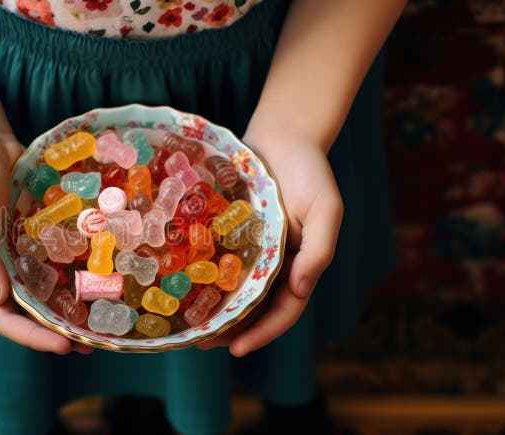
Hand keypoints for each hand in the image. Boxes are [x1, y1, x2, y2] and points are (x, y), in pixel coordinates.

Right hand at [0, 132, 93, 354]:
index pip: (4, 318)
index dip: (32, 336)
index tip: (63, 346)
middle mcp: (4, 270)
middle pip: (32, 313)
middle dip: (59, 331)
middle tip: (93, 344)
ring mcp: (24, 255)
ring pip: (50, 291)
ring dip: (73, 308)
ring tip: (104, 322)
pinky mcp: (42, 237)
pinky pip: (62, 261)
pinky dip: (79, 273)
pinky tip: (105, 279)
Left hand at [198, 131, 342, 355]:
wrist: (284, 136)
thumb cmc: (310, 171)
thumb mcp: (326, 208)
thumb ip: (320, 249)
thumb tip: (300, 289)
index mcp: (299, 265)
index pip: (283, 311)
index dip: (262, 333)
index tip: (237, 349)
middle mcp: (273, 264)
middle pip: (252, 308)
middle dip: (229, 330)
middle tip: (200, 344)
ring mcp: (250, 250)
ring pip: (230, 289)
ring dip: (212, 310)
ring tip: (186, 325)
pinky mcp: (229, 232)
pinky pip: (214, 259)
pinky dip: (200, 275)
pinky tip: (178, 283)